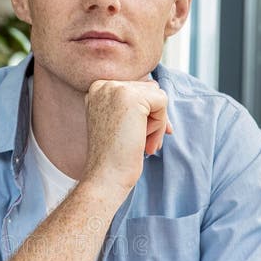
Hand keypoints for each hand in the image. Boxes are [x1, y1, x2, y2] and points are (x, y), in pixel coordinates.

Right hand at [82, 79, 170, 198]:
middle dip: (151, 119)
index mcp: (97, 89)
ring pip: (156, 97)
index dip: (146, 113)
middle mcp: (104, 85)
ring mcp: (115, 89)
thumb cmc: (114, 155)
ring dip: (155, 123)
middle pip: (148, 91)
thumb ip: (133, 102)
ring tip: (141, 143)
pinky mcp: (131, 97)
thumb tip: (156, 88)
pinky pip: (162, 102)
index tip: (142, 134)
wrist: (106, 176)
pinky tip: (145, 142)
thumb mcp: (119, 122)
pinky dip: (160, 125)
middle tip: (140, 142)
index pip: (137, 89)